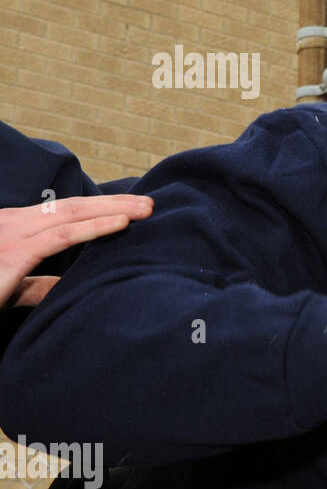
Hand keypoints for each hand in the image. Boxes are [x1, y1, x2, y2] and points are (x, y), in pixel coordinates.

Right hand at [0, 194, 153, 309]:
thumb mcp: (11, 286)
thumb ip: (38, 284)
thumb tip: (66, 285)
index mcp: (16, 228)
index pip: (66, 212)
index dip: (100, 208)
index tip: (132, 208)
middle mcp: (16, 223)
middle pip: (75, 207)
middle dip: (115, 202)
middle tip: (150, 202)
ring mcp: (14, 234)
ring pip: (74, 214)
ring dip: (114, 209)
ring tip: (146, 209)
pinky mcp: (14, 252)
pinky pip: (62, 235)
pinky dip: (95, 226)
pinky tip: (121, 223)